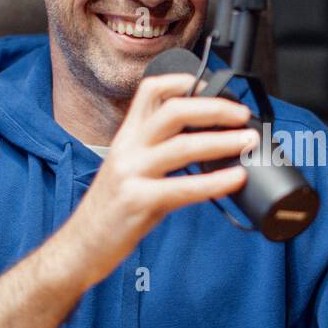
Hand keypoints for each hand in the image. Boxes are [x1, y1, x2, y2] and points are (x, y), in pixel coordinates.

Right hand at [0, 73, 256, 327]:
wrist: (79, 247)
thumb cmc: (111, 211)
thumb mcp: (129, 169)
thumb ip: (158, 152)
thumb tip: (206, 143)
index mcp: (126, 137)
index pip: (150, 91)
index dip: (184, 81)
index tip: (214, 85)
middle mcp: (127, 149)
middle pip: (173, 111)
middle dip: (214, 108)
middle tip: (242, 114)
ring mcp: (131, 174)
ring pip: (183, 146)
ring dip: (223, 141)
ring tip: (248, 142)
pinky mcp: (138, 202)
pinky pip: (184, 188)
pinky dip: (215, 182)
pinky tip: (235, 179)